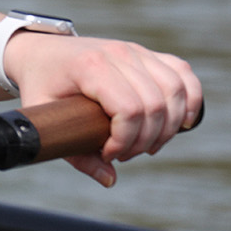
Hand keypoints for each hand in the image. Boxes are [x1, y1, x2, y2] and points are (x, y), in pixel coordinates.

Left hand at [6, 33, 201, 186]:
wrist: (39, 51)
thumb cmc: (41, 84)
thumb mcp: (44, 119)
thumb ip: (75, 154)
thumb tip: (109, 179)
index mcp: (91, 66)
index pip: (129, 109)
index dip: (125, 141)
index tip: (109, 154)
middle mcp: (118, 53)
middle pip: (155, 105)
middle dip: (145, 140)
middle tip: (124, 154)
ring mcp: (135, 50)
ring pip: (174, 90)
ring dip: (168, 127)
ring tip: (148, 145)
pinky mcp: (146, 54)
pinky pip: (182, 73)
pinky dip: (190, 98)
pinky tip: (182, 122)